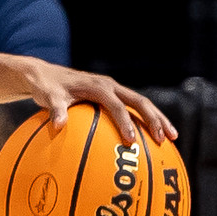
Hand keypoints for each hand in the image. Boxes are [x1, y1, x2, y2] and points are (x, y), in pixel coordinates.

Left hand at [16, 58, 174, 143]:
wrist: (45, 74)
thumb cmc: (46, 87)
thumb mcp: (48, 96)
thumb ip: (55, 109)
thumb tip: (58, 125)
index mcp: (98, 86)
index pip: (116, 105)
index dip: (125, 122)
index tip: (131, 140)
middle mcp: (110, 85)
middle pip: (139, 101)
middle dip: (154, 119)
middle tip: (164, 139)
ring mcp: (113, 89)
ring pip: (142, 103)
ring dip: (157, 119)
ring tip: (171, 138)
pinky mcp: (112, 95)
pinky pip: (132, 107)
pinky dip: (145, 120)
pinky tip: (152, 137)